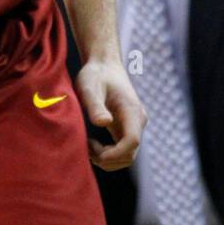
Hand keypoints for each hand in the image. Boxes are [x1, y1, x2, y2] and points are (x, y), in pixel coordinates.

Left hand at [77, 56, 145, 170]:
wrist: (104, 65)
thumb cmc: (95, 75)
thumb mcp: (90, 87)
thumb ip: (96, 105)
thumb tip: (104, 123)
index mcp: (132, 111)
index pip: (132, 141)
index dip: (115, 153)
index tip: (94, 154)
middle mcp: (138, 121)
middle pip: (130, 154)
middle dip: (108, 159)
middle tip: (86, 148)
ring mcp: (134, 126)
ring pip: (127, 156)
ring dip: (107, 159)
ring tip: (87, 146)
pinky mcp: (127, 128)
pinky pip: (122, 151)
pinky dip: (107, 154)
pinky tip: (91, 144)